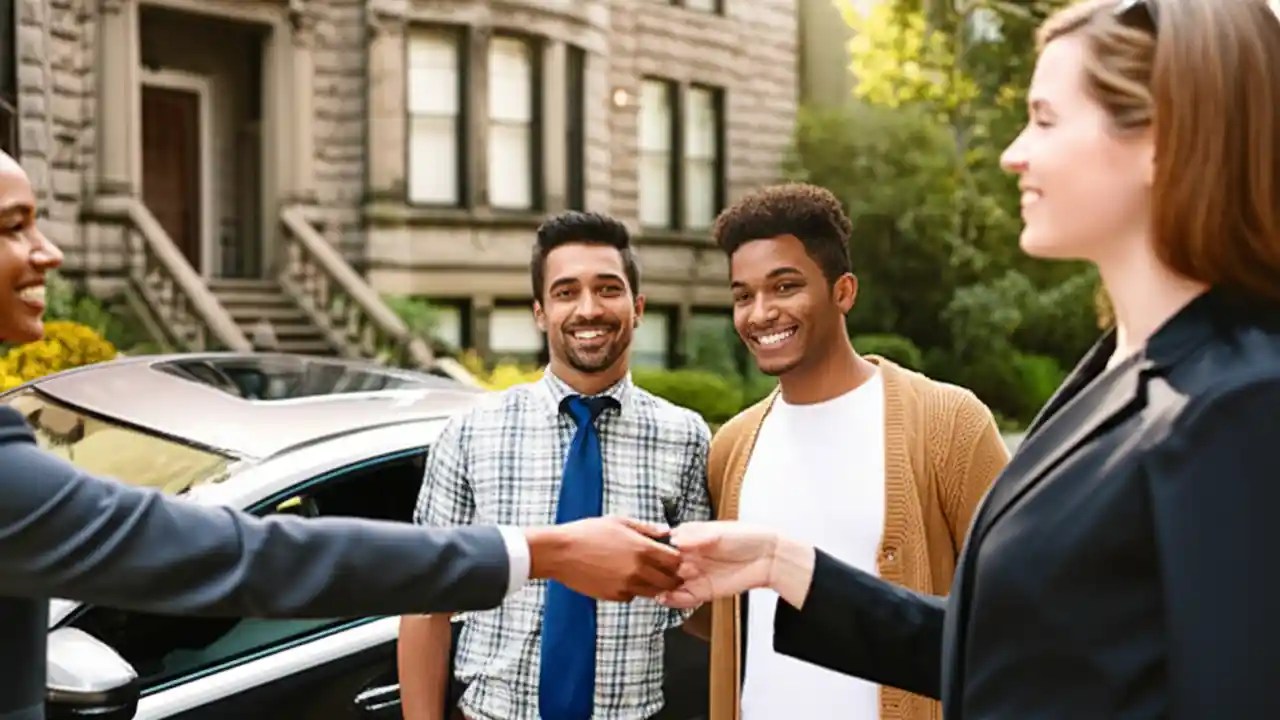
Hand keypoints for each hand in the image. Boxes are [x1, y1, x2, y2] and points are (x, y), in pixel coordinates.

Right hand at [524, 516, 680, 601]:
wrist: (561, 553)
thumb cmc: (587, 532)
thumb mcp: (619, 522)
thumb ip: (646, 528)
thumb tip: (666, 531)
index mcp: (642, 548)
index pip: (675, 561)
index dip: (676, 559)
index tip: (670, 556)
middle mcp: (639, 570)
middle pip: (669, 581)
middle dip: (670, 576)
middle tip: (662, 570)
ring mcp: (627, 586)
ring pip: (653, 593)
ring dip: (653, 586)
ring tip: (642, 574)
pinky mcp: (615, 596)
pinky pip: (633, 596)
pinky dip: (633, 590)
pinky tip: (623, 578)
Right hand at [654, 521, 777, 608]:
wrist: (768, 557)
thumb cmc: (746, 537)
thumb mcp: (718, 531)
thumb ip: (696, 535)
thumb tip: (674, 537)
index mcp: (689, 540)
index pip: (664, 546)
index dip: (654, 551)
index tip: (646, 554)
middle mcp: (689, 558)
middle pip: (664, 567)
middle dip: (655, 571)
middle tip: (649, 574)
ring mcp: (695, 576)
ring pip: (669, 584)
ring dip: (660, 587)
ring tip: (653, 587)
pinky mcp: (703, 591)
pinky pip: (683, 598)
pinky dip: (672, 600)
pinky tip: (665, 597)